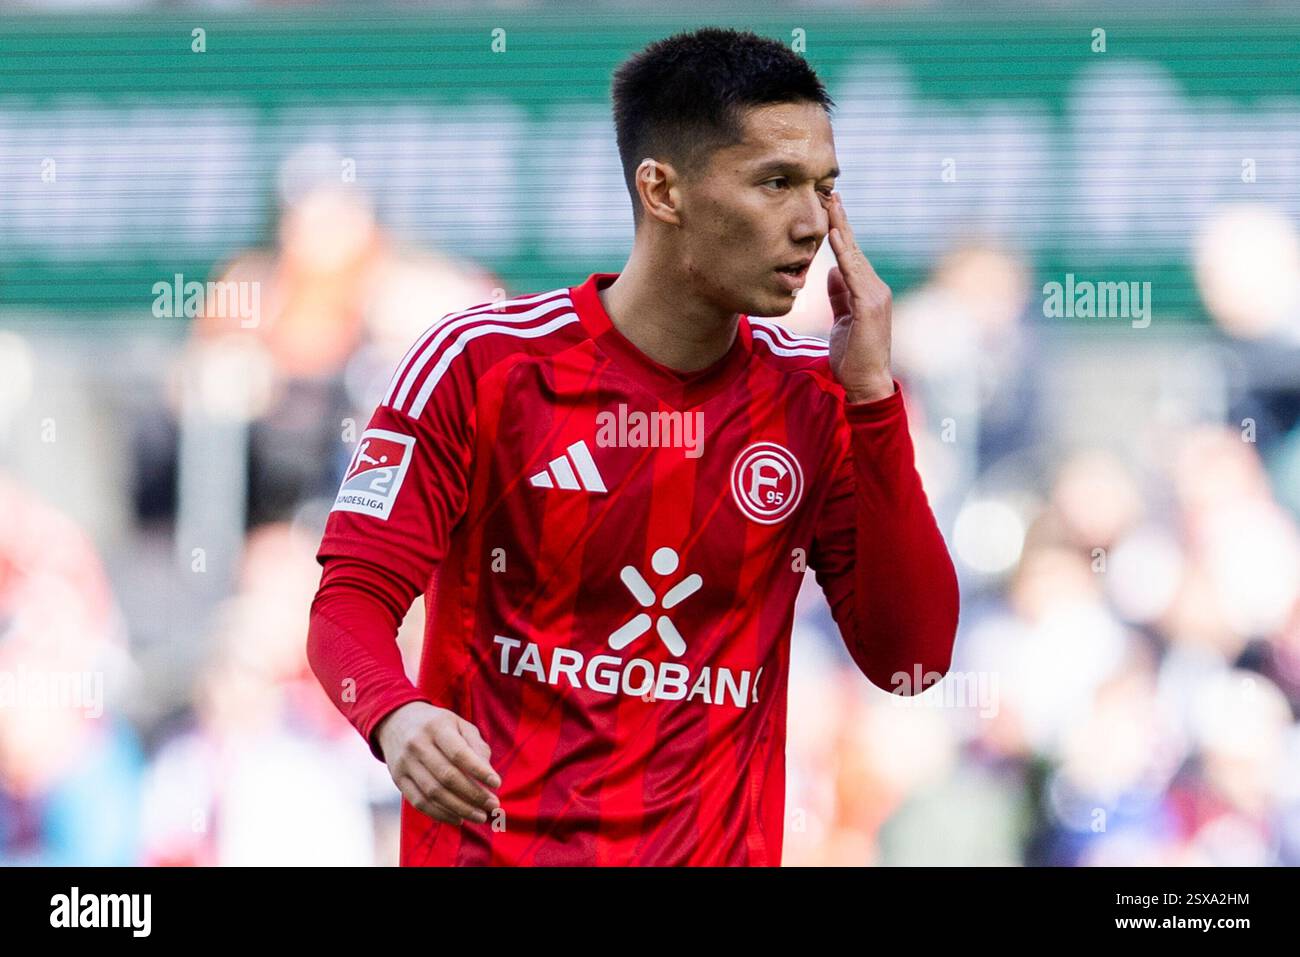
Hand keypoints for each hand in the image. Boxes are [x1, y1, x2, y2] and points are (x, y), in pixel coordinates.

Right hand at [375, 701, 500, 825]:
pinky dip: (440, 814)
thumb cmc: (437, 725)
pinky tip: (458, 818)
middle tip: (493, 805)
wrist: (396, 721)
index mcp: (436, 727)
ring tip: (480, 816)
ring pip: (433, 793)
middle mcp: (417, 744)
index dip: (479, 770)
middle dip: (473, 795)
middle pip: (447, 776)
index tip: (497, 783)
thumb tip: (488, 775)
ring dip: (460, 809)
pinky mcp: (398, 779)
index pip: (459, 753)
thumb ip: (476, 746)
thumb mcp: (459, 724)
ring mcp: (405, 763)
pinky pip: (419, 802)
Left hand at [823, 192, 894, 403]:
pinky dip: (845, 255)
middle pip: (855, 250)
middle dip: (842, 222)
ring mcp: (875, 297)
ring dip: (842, 230)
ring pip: (855, 257)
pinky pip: (854, 275)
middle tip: (831, 193)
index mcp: (868, 293)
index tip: (831, 209)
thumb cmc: (853, 356)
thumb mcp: (842, 320)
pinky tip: (835, 237)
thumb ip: (840, 296)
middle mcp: (875, 290)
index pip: (853, 257)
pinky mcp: (869, 306)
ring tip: (832, 206)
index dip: (842, 233)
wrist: (865, 382)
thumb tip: (832, 273)